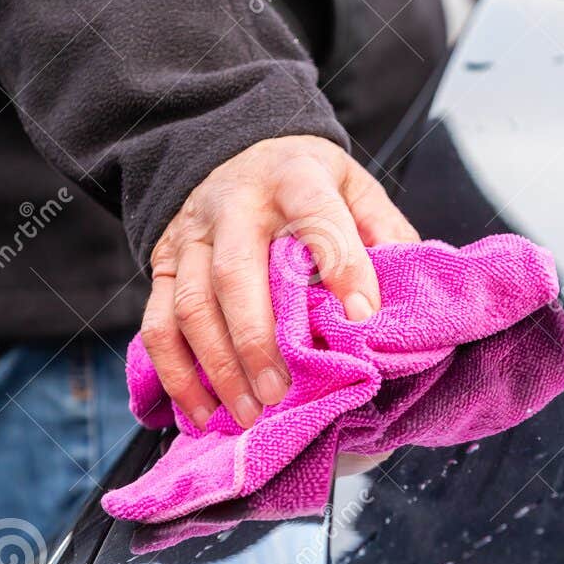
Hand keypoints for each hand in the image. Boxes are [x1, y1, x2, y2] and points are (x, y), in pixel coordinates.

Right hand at [140, 136, 417, 428]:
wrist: (235, 150)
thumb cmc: (307, 182)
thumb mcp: (354, 185)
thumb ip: (382, 231)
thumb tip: (405, 292)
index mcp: (293, 178)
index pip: (316, 217)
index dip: (341, 264)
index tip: (363, 316)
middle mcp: (233, 205)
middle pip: (235, 273)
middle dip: (257, 340)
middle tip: (282, 394)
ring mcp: (191, 236)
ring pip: (191, 305)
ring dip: (217, 367)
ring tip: (248, 413)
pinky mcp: (162, 266)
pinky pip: (158, 325)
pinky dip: (177, 374)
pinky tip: (202, 410)